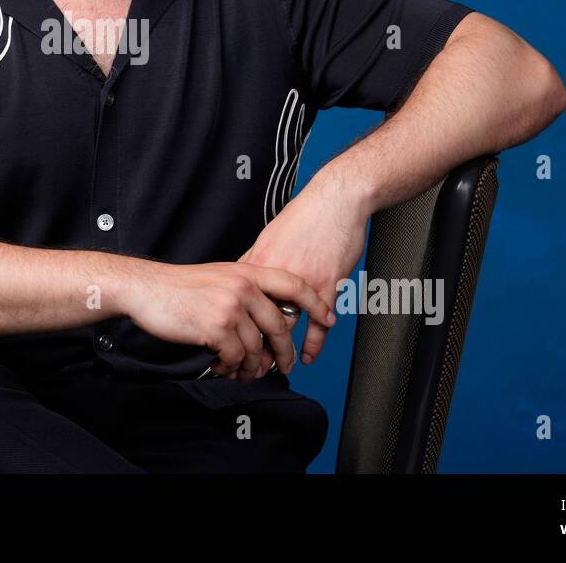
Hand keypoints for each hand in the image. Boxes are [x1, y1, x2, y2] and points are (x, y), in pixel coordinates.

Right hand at [123, 261, 336, 383]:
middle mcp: (243, 287)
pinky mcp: (216, 327)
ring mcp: (231, 307)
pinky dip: (232, 368)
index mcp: (247, 271)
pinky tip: (223, 367)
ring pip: (257, 347)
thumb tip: (268, 313)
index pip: (293, 285)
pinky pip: (236, 357)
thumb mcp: (219, 276)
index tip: (328, 318)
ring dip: (253, 367)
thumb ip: (245, 288)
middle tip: (284, 366)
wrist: (146, 289)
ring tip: (245, 373)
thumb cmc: (178, 286)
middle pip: (279, 326)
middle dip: (284, 353)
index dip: (316, 302)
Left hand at [238, 170, 370, 369]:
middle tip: (250, 365)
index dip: (234, 327)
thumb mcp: (270, 236)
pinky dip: (312, 343)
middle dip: (253, 345)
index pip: (240, 303)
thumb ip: (257, 261)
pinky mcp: (326, 284)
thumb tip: (241, 277)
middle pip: (258, 318)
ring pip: (286, 324)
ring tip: (276, 366)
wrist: (336, 199)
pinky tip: (307, 355)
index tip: (229, 344)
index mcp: (258, 262)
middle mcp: (275, 274)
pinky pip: (317, 323)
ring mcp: (301, 281)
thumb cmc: (306, 216)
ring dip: (281, 349)